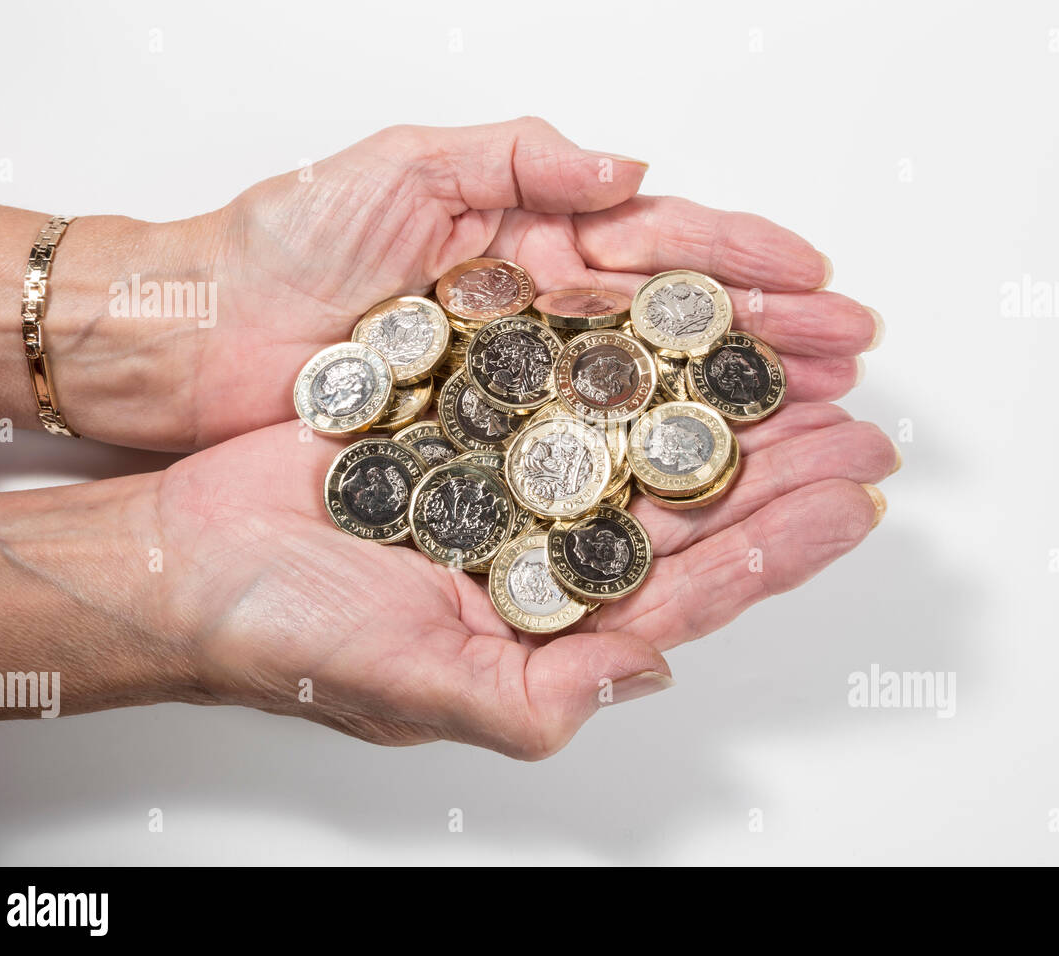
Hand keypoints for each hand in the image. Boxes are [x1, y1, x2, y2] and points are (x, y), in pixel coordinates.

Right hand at [149, 349, 896, 759]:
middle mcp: (548, 545)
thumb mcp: (427, 690)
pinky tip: (694, 336)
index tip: (855, 506)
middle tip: (869, 432)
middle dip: (786, 469)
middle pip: (694, 503)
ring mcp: (518, 475)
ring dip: (730, 406)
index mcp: (554, 618)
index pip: (696, 583)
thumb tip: (655, 667)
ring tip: (812, 374)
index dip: (781, 547)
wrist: (189, 556)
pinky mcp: (477, 414)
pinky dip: (637, 359)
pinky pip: (574, 381)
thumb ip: (548, 694)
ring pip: (650, 434)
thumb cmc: (291, 636)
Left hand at [184, 116, 881, 448]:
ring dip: (736, 412)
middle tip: (852, 362)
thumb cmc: (279, 245)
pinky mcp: (486, 459)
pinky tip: (713, 483)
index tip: (818, 280)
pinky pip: (585, 467)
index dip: (743, 261)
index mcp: (531, 244)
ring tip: (816, 424)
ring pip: (647, 403)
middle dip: (771, 341)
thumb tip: (628, 171)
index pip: (661, 248)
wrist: (192, 339)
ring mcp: (520, 396)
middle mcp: (540, 323)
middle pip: (676, 331)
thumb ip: (511, 158)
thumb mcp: (394, 167)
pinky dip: (653, 472)